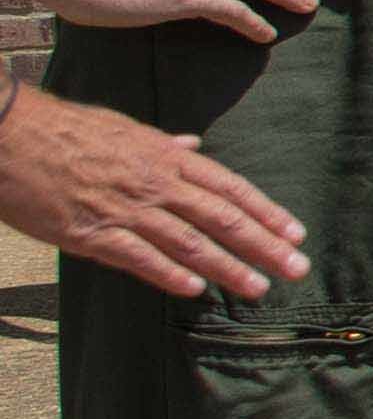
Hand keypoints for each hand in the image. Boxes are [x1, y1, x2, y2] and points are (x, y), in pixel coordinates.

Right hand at [0, 83, 308, 304]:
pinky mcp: (89, 232)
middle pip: (222, 218)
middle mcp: (154, 183)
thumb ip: (162, 144)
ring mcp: (124, 209)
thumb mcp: (124, 128)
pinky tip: (195, 290)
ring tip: (258, 288)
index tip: (296, 234)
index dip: (267, 213)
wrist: (11, 134)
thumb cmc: (66, 129)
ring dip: (228, 267)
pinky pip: (138, 257)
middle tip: (297, 270)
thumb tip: (192, 144)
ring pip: (189, 241)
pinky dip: (169, 274)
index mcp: (166, 157)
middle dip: (264, 245)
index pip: (230, 188)